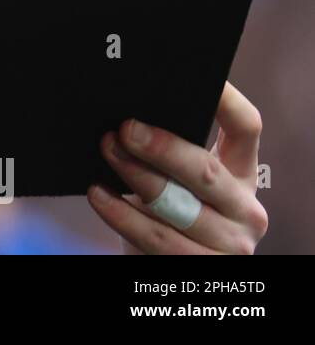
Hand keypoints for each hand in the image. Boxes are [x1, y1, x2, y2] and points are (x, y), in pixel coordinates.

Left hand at [87, 81, 266, 253]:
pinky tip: (98, 194)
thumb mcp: (179, 182)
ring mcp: (229, 242)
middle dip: (162, 147)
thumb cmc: (168, 213)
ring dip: (135, 176)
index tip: (201, 78)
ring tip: (106, 151)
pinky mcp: (203, 266)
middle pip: (206, 171)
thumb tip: (126, 116)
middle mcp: (244, 207)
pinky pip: (156, 239)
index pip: (246, 129)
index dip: (227, 101)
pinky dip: (122, 215)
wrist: (168, 268)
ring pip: (178, 206)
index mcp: (242, 173)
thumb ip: (167, 154)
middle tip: (125, 128)